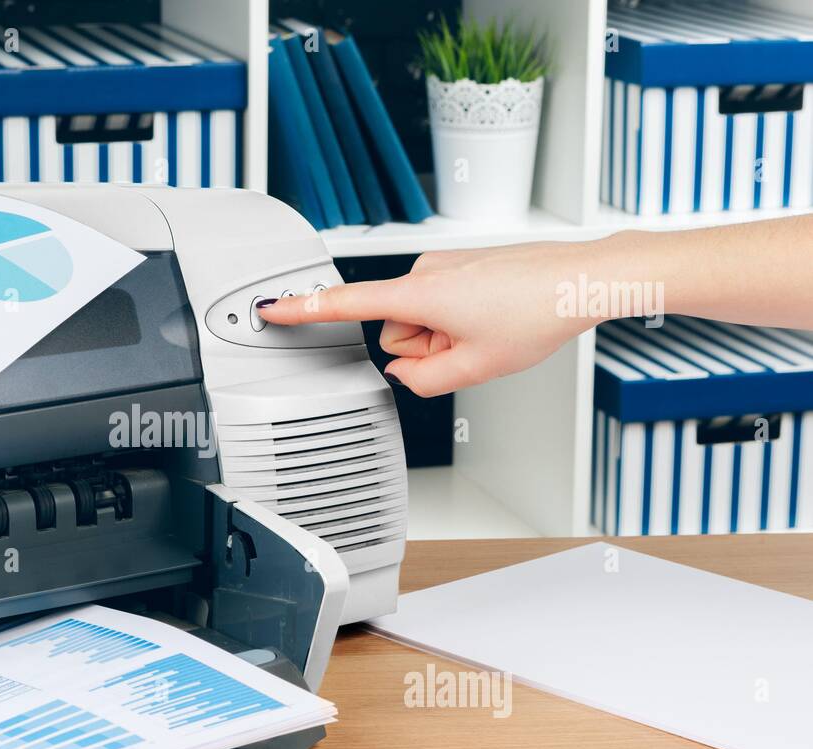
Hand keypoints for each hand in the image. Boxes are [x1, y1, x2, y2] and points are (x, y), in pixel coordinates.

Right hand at [256, 240, 608, 396]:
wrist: (582, 278)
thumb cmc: (537, 311)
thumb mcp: (477, 367)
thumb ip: (425, 381)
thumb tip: (407, 372)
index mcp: (421, 295)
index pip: (347, 305)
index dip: (303, 310)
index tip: (271, 307)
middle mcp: (426, 272)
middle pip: (396, 329)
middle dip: (425, 346)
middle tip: (469, 348)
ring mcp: (445, 266)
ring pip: (420, 319)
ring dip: (446, 334)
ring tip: (488, 332)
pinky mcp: (461, 265)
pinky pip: (442, 304)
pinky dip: (460, 319)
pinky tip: (495, 318)